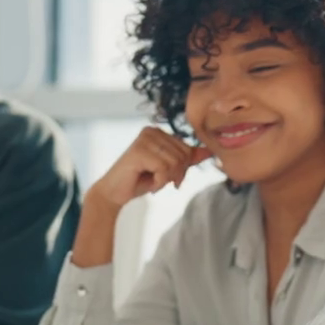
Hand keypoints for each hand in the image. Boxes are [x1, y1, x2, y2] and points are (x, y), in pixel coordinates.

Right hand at [86, 127, 212, 211]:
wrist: (114, 192)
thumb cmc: (140, 179)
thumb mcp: (168, 168)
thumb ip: (187, 158)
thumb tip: (210, 151)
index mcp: (158, 132)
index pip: (187, 149)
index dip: (183, 168)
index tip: (169, 178)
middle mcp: (151, 131)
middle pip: (183, 155)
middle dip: (175, 174)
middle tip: (160, 181)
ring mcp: (144, 140)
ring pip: (175, 162)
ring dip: (166, 179)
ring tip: (153, 182)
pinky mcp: (139, 151)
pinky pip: (164, 169)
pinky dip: (159, 182)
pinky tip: (149, 184)